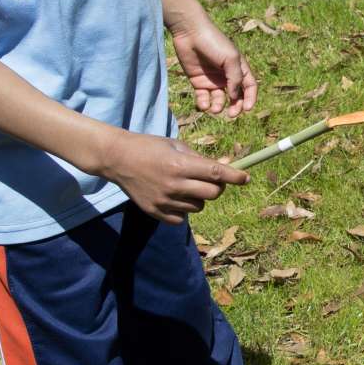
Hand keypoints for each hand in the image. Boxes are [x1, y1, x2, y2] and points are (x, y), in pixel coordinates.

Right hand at [98, 129, 247, 222]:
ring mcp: (164, 201)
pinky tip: (175, 197)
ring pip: (199, 206)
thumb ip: (200, 159)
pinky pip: (183, 218)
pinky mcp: (156, 212)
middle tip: (212, 180)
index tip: (246, 178)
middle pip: (212, 193)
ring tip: (186, 185)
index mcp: (180, 165)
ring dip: (199, 197)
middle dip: (218, 187)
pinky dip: (184, 209)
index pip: (216, 174)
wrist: (117, 159)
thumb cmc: (150, 147)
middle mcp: (173, 185)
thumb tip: (225, 168)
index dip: (235, 177)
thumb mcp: (176, 146)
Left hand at [170, 16, 256, 118]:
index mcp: (239, 68)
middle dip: (235, 106)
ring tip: (214, 109)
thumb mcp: (231, 58)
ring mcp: (212, 79)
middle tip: (232, 114)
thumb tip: (236, 96)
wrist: (190, 32)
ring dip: (219, 106)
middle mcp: (227, 75)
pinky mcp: (198, 81)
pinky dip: (204, 103)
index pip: (249, 87)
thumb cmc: (214, 42)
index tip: (248, 109)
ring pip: (219, 99)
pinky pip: (203, 97)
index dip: (250, 98)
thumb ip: (236, 78)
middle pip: (236, 96)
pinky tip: (204, 104)